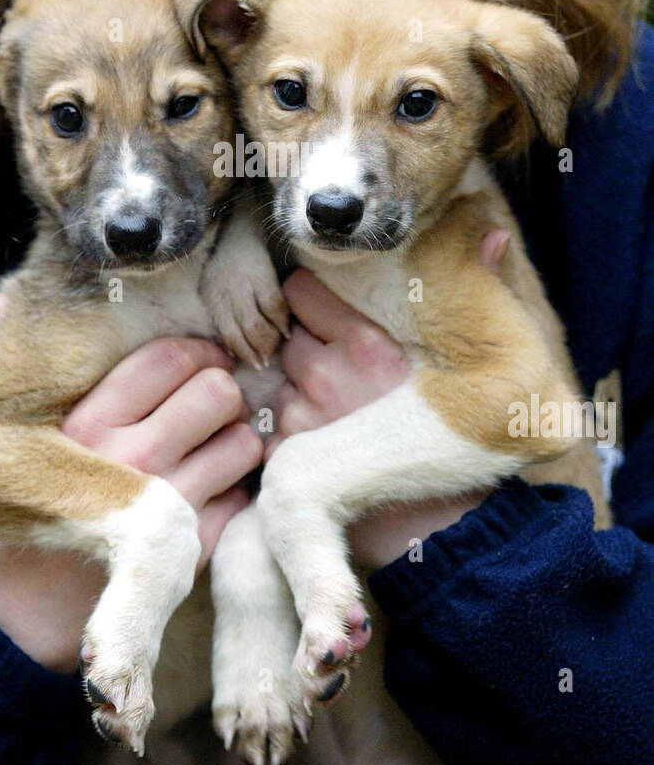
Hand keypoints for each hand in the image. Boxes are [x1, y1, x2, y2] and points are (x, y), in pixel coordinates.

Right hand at [0, 336, 259, 673]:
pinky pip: (243, 495)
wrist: (32, 605)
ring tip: (214, 449)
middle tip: (211, 408)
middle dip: (222, 395)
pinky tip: (208, 494)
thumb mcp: (23, 434)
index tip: (201, 364)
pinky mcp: (190, 549)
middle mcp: (129, 462)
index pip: (169, 358)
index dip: (198, 353)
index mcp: (87, 424)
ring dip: (237, 441)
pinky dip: (233, 490)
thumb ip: (30, 367)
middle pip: (217, 392)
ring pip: (244, 442)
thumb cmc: (35, 501)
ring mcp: (165, 508)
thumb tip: (1, 299)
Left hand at [268, 228, 512, 569]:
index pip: (301, 291)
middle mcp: (329, 377)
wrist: (452, 532)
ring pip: (278, 384)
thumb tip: (491, 232)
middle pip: (287, 338)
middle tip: (343, 375)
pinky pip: (273, 431)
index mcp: (370, 344)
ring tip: (341, 417)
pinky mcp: (288, 461)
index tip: (332, 320)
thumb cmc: (471, 440)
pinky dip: (292, 438)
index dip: (313, 302)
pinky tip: (329, 449)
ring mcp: (303, 420)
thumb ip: (476, 289)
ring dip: (299, 395)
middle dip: (308, 351)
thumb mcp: (482, 361)